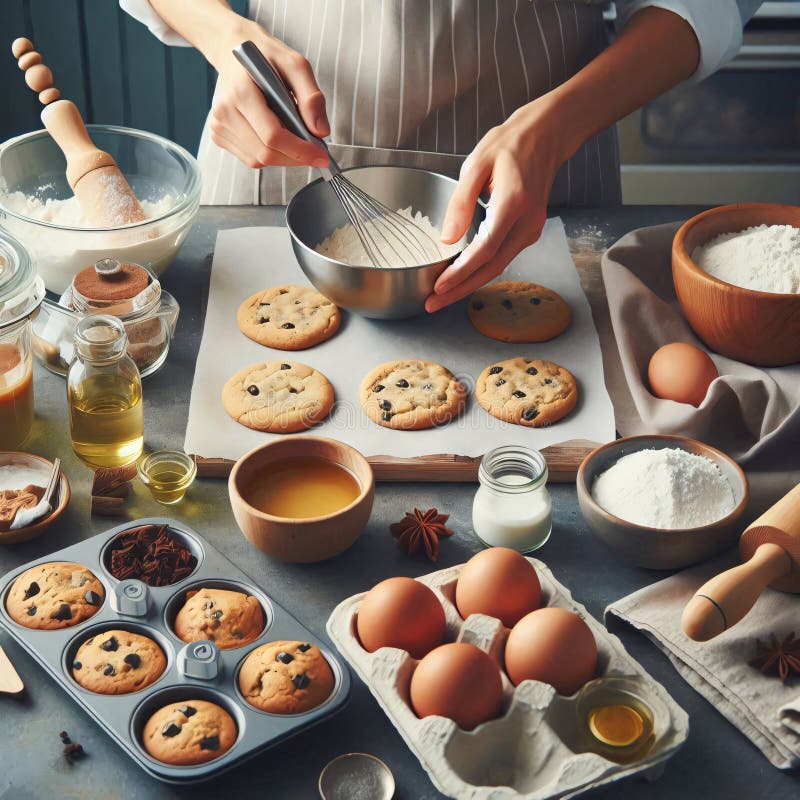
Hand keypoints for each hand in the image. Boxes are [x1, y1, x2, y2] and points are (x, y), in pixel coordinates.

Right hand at [206, 18, 329, 168]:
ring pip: (258, 160)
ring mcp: (219, 126)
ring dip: (283, 157)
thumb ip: (311, 97)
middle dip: (295, 157)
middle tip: (314, 151)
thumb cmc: (265, 56)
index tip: (321, 156)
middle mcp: (225, 112)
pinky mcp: (219, 135)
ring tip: (295, 139)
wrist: (234, 49)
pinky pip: (250, 158)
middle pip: (266, 154)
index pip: (273, 136)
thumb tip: (321, 131)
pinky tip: (276, 137)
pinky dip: (269, 154)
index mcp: (241, 93)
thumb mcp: (296, 65)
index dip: (300, 151)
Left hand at [425, 100, 563, 312]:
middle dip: (460, 290)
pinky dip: (481, 270)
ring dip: (470, 283)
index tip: (438, 286)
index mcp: (513, 203)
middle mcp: (528, 222)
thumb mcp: (476, 165)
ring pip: (498, 266)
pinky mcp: (529, 231)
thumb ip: (460, 203)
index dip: (460, 272)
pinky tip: (461, 275)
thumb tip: (447, 239)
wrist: (546, 136)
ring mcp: (532, 229)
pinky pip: (503, 257)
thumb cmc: (509, 144)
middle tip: (432, 304)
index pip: (484, 249)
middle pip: (492, 267)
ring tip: (442, 295)